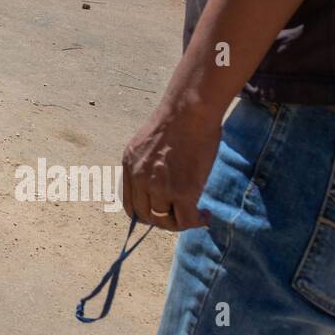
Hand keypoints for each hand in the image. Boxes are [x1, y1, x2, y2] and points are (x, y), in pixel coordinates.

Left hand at [122, 102, 221, 230]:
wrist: (189, 111)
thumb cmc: (177, 120)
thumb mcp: (148, 142)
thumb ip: (147, 164)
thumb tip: (161, 182)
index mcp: (129, 165)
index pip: (129, 204)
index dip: (145, 214)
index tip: (161, 214)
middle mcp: (139, 178)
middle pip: (146, 216)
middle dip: (164, 221)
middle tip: (181, 215)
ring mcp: (158, 187)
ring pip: (165, 221)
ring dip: (181, 223)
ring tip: (196, 215)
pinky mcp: (182, 191)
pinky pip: (186, 220)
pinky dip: (197, 222)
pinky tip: (206, 216)